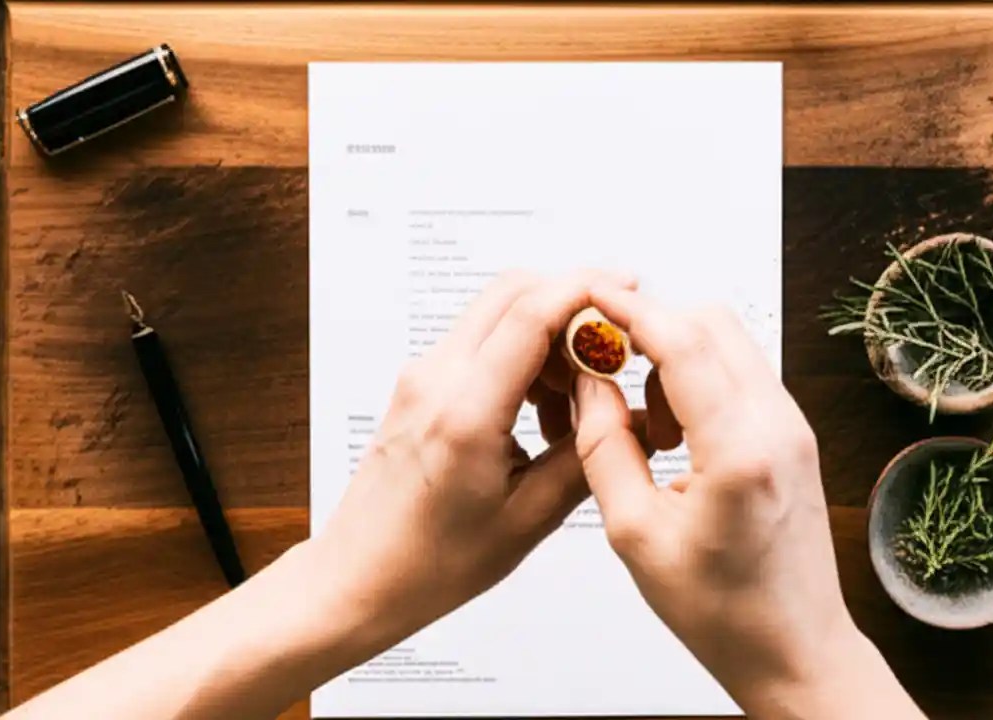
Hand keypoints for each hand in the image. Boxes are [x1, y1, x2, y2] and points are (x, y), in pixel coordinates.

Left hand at [307, 270, 637, 655]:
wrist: (357, 577)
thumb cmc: (427, 563)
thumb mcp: (527, 520)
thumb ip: (586, 457)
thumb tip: (634, 420)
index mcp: (464, 412)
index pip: (530, 313)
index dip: (586, 289)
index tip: (628, 290)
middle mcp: (435, 379)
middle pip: (513, 292)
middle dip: (573, 302)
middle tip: (616, 342)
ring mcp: (422, 377)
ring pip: (498, 315)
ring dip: (549, 336)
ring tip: (579, 401)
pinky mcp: (420, 385)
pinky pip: (481, 345)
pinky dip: (523, 357)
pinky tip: (542, 411)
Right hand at [573, 287, 922, 718]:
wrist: (795, 647)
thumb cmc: (723, 612)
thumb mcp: (636, 535)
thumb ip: (604, 447)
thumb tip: (589, 381)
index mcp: (740, 452)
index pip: (683, 342)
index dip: (629, 309)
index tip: (589, 294)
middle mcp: (779, 426)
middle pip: (711, 322)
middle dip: (649, 324)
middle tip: (601, 354)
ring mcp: (794, 426)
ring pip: (728, 342)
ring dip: (674, 353)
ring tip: (643, 421)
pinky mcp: (794, 433)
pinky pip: (740, 373)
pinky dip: (698, 377)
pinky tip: (672, 430)